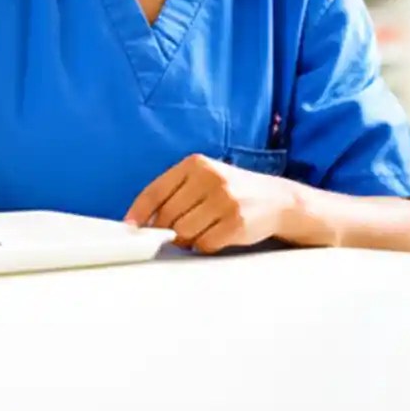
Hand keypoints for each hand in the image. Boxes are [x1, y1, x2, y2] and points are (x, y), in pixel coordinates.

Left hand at [125, 155, 296, 253]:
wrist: (278, 200)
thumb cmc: (232, 192)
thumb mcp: (204, 180)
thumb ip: (175, 194)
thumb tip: (141, 222)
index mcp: (195, 164)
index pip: (156, 191)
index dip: (139, 212)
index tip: (130, 227)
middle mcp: (210, 178)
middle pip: (167, 216)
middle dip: (168, 229)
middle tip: (180, 231)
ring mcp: (224, 200)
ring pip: (183, 232)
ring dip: (188, 239)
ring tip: (203, 230)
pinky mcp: (236, 222)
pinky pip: (204, 244)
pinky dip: (205, 245)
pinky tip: (218, 235)